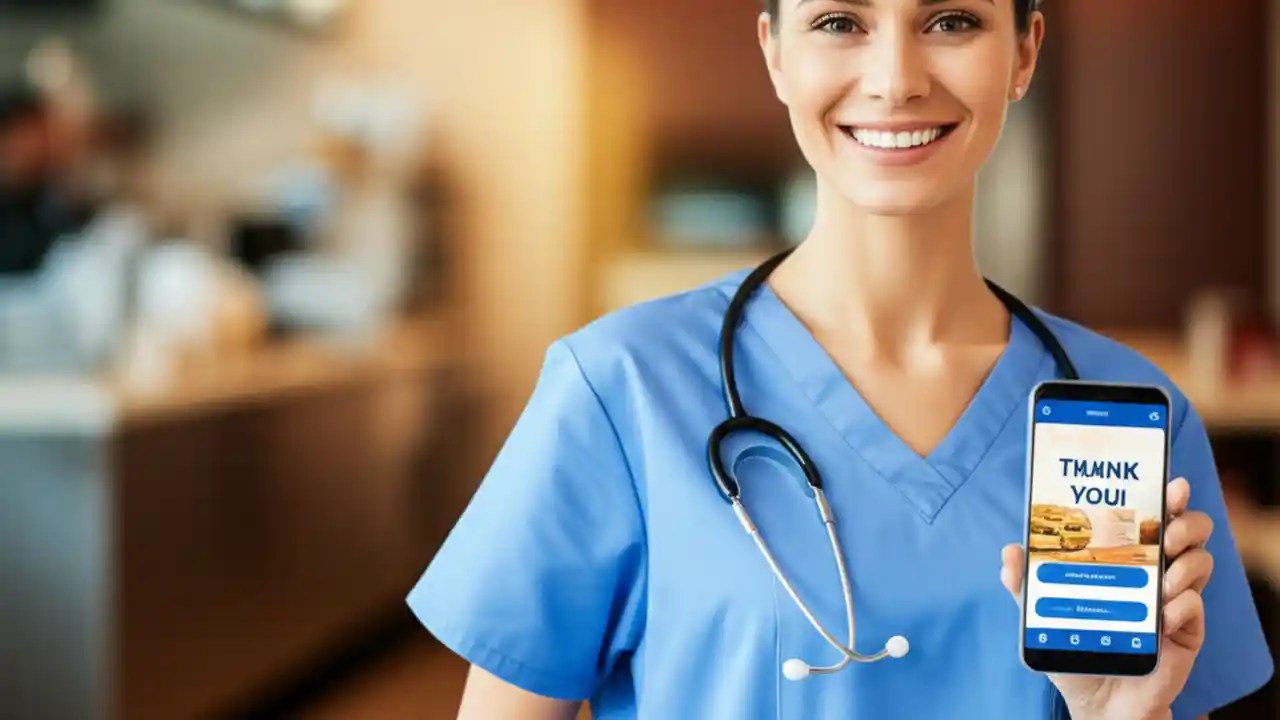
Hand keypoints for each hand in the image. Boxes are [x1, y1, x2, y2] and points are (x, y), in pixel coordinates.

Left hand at [1001, 477, 1211, 719]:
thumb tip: (1009, 552)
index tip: (1170, 482)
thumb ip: (1025, 584)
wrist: (1099, 702)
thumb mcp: (1043, 614)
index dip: (1168, 495)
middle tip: (1165, 536)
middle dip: (1185, 522)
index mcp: (1128, 557)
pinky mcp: (1187, 632)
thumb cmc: (1077, 649)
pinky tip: (1161, 619)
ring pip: (1201, 562)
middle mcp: (1157, 572)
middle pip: (1191, 530)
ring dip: (1184, 566)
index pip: (1154, 515)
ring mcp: (1176, 600)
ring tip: (1161, 582)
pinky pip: (1196, 607)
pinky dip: (1182, 607)